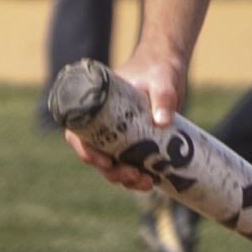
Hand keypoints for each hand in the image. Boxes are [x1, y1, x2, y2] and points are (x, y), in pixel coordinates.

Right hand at [63, 56, 186, 190]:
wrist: (171, 67)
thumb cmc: (160, 69)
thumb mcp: (162, 81)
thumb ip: (163, 97)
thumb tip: (162, 122)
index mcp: (98, 107)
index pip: (79, 133)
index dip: (86, 151)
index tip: (104, 161)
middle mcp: (104, 123)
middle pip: (97, 155)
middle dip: (111, 171)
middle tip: (133, 176)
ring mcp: (120, 134)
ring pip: (113, 164)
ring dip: (125, 178)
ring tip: (147, 183)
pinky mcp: (136, 141)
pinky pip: (130, 164)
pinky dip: (137, 177)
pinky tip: (152, 183)